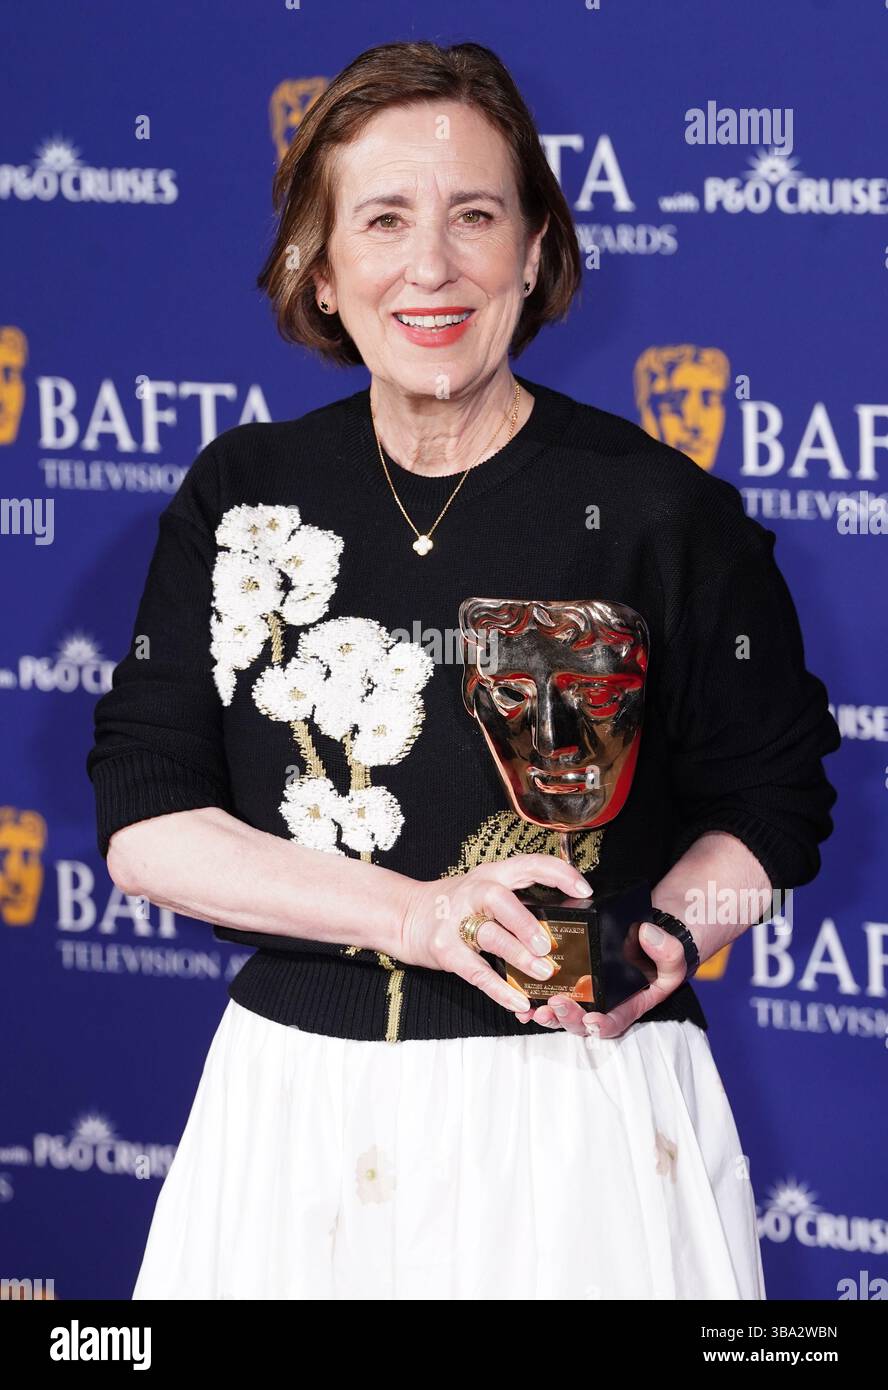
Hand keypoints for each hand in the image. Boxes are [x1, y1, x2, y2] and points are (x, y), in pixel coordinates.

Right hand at [397, 854, 591, 1015]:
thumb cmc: (456, 906)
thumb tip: (564, 925)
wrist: (406, 916)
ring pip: (489, 936)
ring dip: (518, 956)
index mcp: (492, 875)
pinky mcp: (444, 950)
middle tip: (549, 944)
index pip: (528, 865)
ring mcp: (455, 921)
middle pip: (500, 899)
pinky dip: (499, 989)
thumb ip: (518, 902)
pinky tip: (518, 1001)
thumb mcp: (485, 892)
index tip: (584, 890)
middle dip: (527, 922)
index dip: (559, 874)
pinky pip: (475, 972)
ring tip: (543, 973)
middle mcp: (473, 892)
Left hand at [515, 919, 691, 1038]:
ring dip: (547, 1014)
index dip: (602, 1025)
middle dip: (567, 1017)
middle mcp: (601, 1006)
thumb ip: (667, 950)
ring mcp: (582, 997)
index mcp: (627, 1006)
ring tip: (536, 1008)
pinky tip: (522, 998)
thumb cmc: (658, 955)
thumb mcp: (672, 955)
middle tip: (556, 1005)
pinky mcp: (566, 982)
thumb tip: (647, 934)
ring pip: (561, 1014)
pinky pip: (547, 996)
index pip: (614, 1022)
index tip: (593, 1020)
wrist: (645, 939)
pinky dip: (533, 1001)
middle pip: (581, 1022)